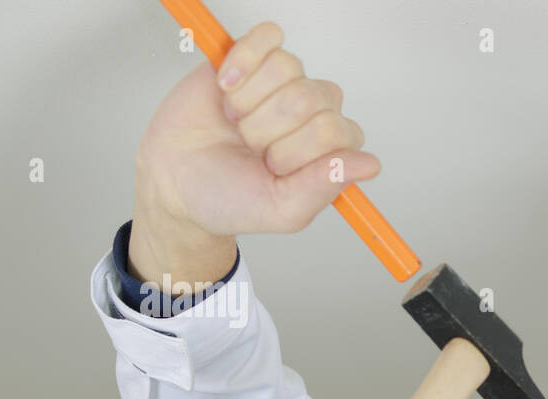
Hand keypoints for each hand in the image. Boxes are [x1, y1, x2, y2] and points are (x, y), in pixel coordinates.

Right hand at [130, 21, 381, 284]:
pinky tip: (227, 86)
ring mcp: (287, 84)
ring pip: (286, 68)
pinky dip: (241, 61)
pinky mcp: (255, 58)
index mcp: (332, 150)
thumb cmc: (231, 198)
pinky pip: (268, 38)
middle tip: (251, 148)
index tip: (273, 170)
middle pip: (308, 98)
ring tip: (237, 123)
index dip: (295, 152)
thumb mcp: (283, 210)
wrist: (176, 181)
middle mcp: (317, 113)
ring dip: (249, 101)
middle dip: (267, 130)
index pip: (334, 132)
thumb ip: (324, 186)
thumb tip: (370, 164)